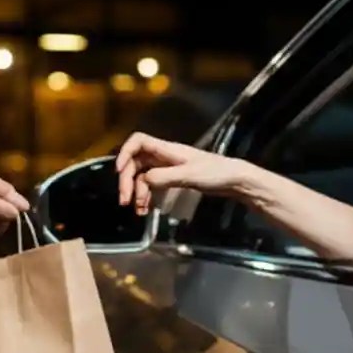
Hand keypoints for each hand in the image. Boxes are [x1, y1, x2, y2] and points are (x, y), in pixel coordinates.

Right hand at [115, 132, 247, 214]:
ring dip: (136, 192)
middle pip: (135, 163)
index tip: (119, 171)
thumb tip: (143, 181)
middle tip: (125, 200)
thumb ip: (164, 177)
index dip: (125, 153)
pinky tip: (146, 209)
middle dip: (127, 181)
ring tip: (138, 210)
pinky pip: (152, 185)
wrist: (233, 180)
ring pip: (142, 176)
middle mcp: (163, 156)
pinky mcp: (172, 179)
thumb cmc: (214, 172)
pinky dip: (146, 196)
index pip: (138, 142)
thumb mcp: (188, 175)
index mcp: (166, 149)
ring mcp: (167, 168)